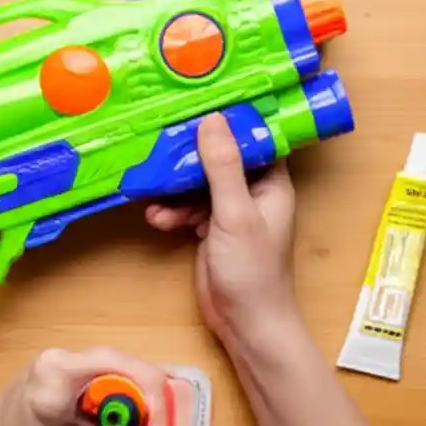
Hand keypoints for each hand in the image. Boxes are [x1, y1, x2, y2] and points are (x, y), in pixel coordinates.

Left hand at [0, 347, 168, 425]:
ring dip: (140, 393)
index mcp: (58, 376)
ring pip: (118, 365)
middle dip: (152, 395)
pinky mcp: (62, 365)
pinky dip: (124, 390)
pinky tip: (135, 414)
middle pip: (124, 363)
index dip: (153, 396)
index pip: (123, 368)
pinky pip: (104, 370)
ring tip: (154, 425)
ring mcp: (60, 356)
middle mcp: (59, 356)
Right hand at [145, 113, 298, 345]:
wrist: (246, 324)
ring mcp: (231, 211)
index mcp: (272, 182)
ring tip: (153, 192)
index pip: (254, 138)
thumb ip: (222, 166)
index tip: (200, 101)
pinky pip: (188, 208)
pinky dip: (172, 211)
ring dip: (175, 187)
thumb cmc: (252, 270)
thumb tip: (211, 118)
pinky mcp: (211, 230)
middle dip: (190, 153)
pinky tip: (157, 217)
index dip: (230, 119)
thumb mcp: (235, 213)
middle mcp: (253, 191)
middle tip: (162, 140)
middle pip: (220, 157)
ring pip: (199, 183)